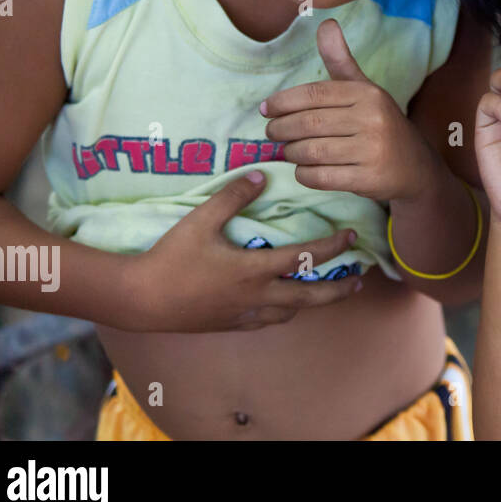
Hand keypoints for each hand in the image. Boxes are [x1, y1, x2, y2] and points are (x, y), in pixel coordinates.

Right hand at [123, 170, 363, 331]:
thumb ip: (233, 196)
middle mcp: (257, 297)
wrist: (141, 300)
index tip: (351, 237)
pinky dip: (283, 312)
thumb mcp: (201, 220)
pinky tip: (282, 305)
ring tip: (325, 292)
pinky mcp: (231, 325)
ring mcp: (244, 315)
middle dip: (338, 289)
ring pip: (290, 313)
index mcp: (255, 270)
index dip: (333, 247)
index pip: (305, 258)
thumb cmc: (171, 257)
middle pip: (310, 297)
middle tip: (359, 281)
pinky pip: (267, 322)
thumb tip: (262, 175)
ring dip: (312, 302)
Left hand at [260, 18, 432, 203]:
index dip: (282, 102)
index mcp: (367, 94)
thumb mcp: (364, 90)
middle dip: (281, 129)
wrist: (415, 167)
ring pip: (311, 152)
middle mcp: (372, 119)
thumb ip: (341, 60)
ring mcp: (372, 151)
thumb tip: (326, 23)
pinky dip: (304, 174)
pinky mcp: (369, 179)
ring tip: (289, 151)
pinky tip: (304, 169)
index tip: (265, 110)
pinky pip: (321, 177)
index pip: (314, 94)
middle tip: (272, 133)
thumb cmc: (381, 124)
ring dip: (291, 153)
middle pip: (309, 123)